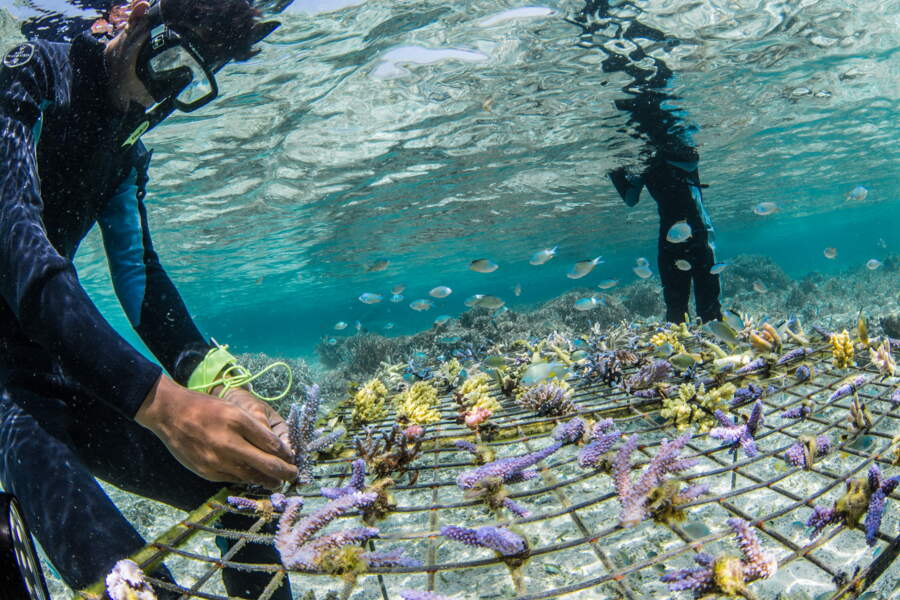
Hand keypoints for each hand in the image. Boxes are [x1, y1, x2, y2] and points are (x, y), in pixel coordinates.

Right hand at [136, 375, 296, 487]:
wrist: (170, 414)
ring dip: (268, 480)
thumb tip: (278, 448)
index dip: (287, 454)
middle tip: (294, 475)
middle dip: (285, 472)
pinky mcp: (206, 472)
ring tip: (277, 481)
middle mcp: (228, 442)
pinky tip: (253, 477)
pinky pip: (233, 479)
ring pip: (251, 477)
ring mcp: (216, 460)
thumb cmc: (207, 409)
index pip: (272, 444)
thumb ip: (256, 428)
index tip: (293, 458)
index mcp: (238, 421)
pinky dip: (246, 479)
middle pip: (267, 464)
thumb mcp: (235, 410)